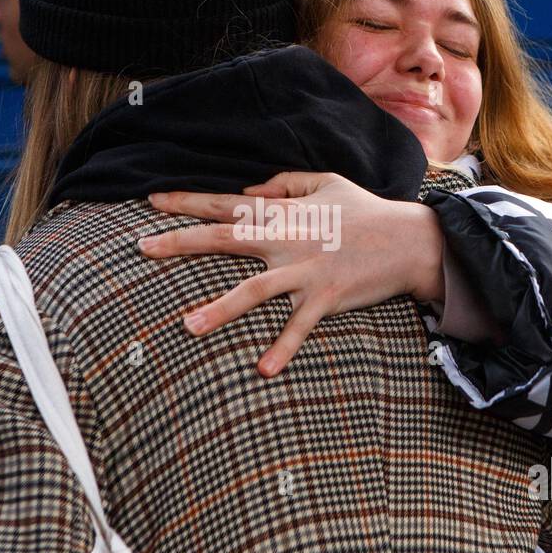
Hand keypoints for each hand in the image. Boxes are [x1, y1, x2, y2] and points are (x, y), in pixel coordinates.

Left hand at [139, 171, 445, 376]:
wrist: (409, 239)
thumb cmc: (364, 211)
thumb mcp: (324, 183)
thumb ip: (283, 184)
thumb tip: (247, 193)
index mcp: (282, 212)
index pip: (225, 204)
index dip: (187, 201)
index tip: (150, 200)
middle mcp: (286, 239)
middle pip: (223, 239)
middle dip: (180, 242)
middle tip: (142, 248)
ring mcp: (305, 270)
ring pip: (253, 290)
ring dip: (220, 309)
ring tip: (187, 327)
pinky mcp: (326, 297)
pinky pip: (298, 326)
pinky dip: (282, 348)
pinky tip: (262, 369)